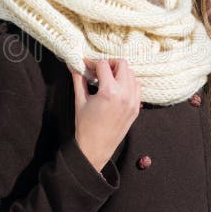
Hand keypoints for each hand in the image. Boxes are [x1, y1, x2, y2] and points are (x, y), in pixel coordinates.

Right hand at [70, 57, 140, 171]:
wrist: (95, 149)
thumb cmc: (85, 126)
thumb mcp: (80, 101)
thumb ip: (78, 79)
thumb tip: (73, 64)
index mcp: (109, 92)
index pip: (103, 65)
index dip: (93, 62)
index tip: (86, 65)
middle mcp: (125, 94)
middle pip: (123, 64)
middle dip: (110, 63)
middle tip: (99, 70)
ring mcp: (133, 102)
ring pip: (132, 75)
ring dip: (120, 73)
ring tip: (107, 79)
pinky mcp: (136, 108)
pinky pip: (137, 88)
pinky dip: (128, 83)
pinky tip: (117, 88)